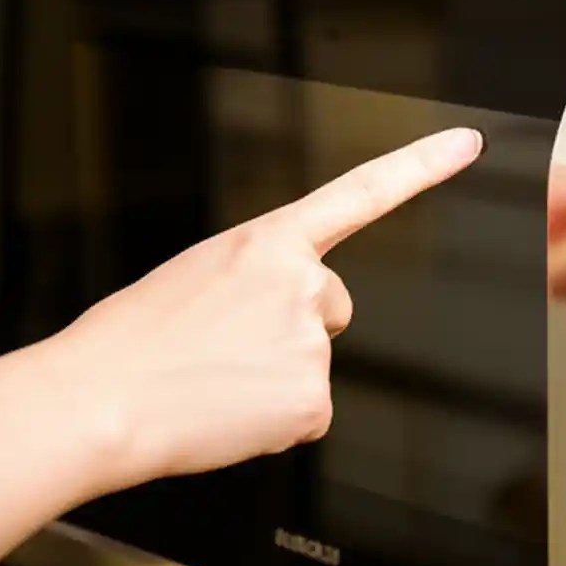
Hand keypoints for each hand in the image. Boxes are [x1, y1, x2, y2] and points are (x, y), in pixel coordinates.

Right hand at [43, 127, 482, 490]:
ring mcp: (313, 342)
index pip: (363, 192)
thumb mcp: (198, 276)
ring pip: (313, 364)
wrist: (97, 401)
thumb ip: (259, 279)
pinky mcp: (314, 398)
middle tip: (226, 347)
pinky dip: (274, 420)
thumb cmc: (133, 340)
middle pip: (331, 308)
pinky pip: (307, 412)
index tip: (467, 144)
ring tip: (214, 379)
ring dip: (274, 377)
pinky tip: (231, 412)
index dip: (422, 165)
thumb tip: (285, 316)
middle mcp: (304, 282)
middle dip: (291, 329)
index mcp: (269, 241)